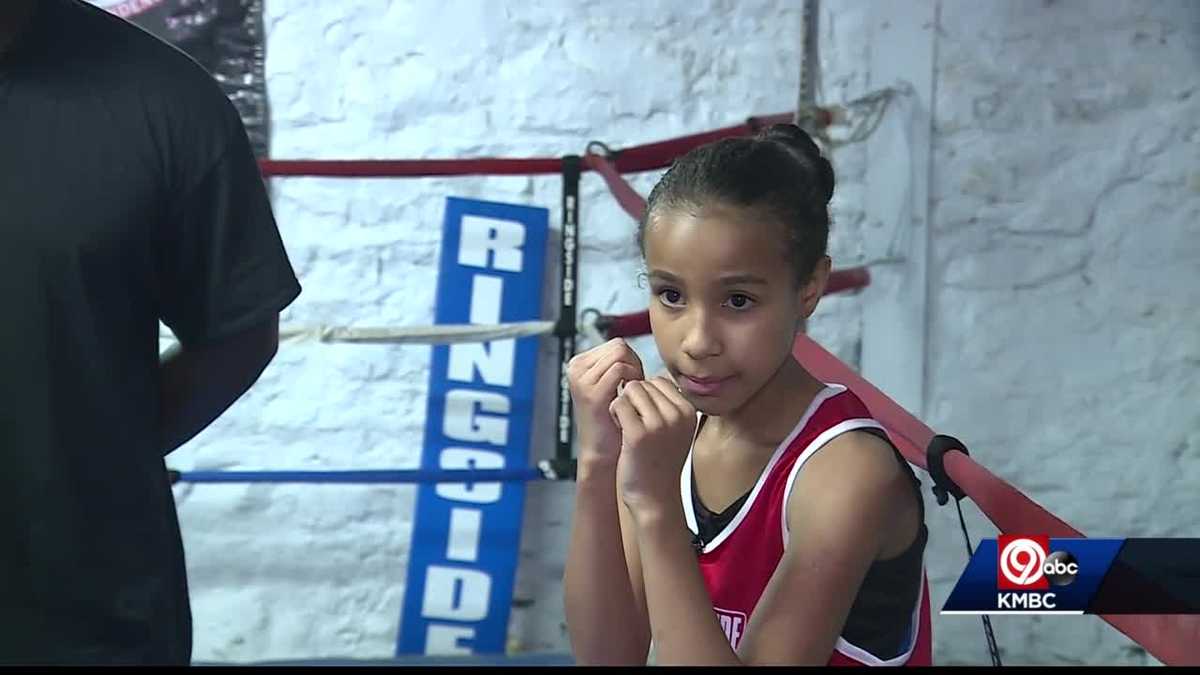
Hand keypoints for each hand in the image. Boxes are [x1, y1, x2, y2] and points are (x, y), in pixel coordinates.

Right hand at [567, 338, 644, 467]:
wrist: (603, 449)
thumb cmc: (612, 418)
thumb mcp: (611, 384)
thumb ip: (616, 364)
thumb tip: (630, 348)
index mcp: (579, 364)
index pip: (616, 344)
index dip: (632, 359)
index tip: (633, 380)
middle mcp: (576, 368)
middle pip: (619, 346)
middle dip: (634, 364)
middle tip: (635, 386)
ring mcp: (582, 380)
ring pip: (620, 354)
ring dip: (634, 371)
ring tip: (633, 392)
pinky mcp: (592, 393)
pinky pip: (620, 369)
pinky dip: (633, 379)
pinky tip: (632, 396)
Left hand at [609, 375, 696, 517]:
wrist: (654, 497)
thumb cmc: (659, 463)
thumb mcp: (676, 430)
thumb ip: (669, 405)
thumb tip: (651, 380)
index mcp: (688, 412)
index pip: (659, 381)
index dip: (646, 396)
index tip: (646, 418)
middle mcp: (677, 415)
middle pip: (643, 384)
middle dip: (633, 400)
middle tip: (636, 425)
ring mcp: (659, 423)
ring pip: (630, 390)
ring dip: (623, 406)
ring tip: (628, 427)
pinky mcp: (638, 433)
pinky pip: (619, 404)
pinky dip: (614, 414)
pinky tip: (620, 430)